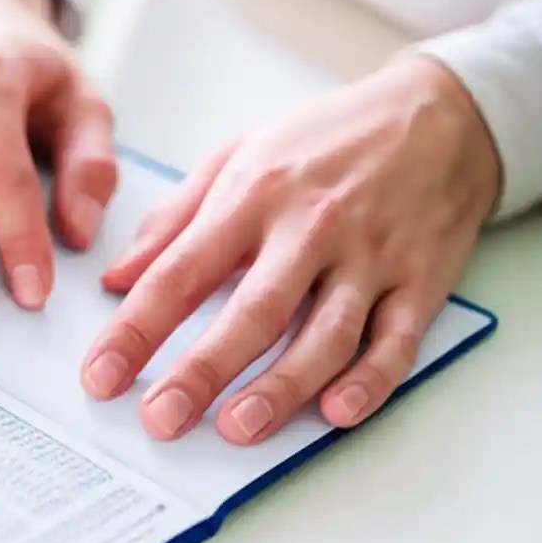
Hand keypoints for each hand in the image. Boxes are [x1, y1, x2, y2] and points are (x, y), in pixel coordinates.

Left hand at [80, 56, 498, 443]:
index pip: (180, 271)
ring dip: (281, 387)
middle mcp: (310, 228)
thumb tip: (116, 279)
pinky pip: (396, 340)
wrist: (440, 113)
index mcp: (252, 196)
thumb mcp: (237, 156)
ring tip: (237, 429)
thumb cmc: (325, 140)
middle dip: (202, 371)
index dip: (135, 329)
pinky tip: (335, 413)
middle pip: (252, 312)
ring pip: (324, 334)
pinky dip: (369, 381)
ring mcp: (370, 257)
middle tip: (161, 418)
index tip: (101, 375)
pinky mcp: (421, 280)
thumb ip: (173, 221)